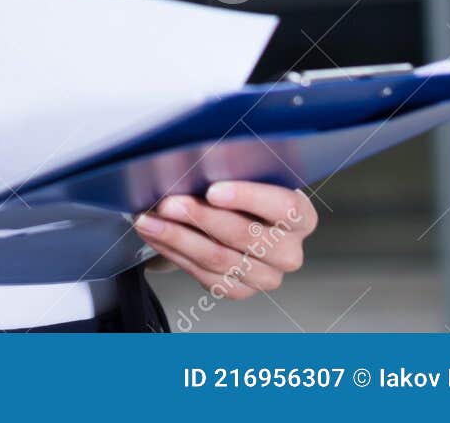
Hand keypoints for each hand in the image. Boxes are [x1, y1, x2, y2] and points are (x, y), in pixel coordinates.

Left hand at [133, 181, 317, 297]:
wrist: (237, 218)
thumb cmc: (241, 191)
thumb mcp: (245, 174)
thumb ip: (232, 168)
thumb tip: (197, 158)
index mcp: (300, 217)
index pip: (283, 207)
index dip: (248, 198)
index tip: (213, 190)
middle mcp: (287, 251)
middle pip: (243, 235)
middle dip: (198, 217)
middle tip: (167, 203)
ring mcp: (265, 275)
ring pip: (218, 258)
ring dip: (176, 237)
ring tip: (149, 220)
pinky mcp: (240, 290)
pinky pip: (204, 276)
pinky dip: (175, 254)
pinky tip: (157, 238)